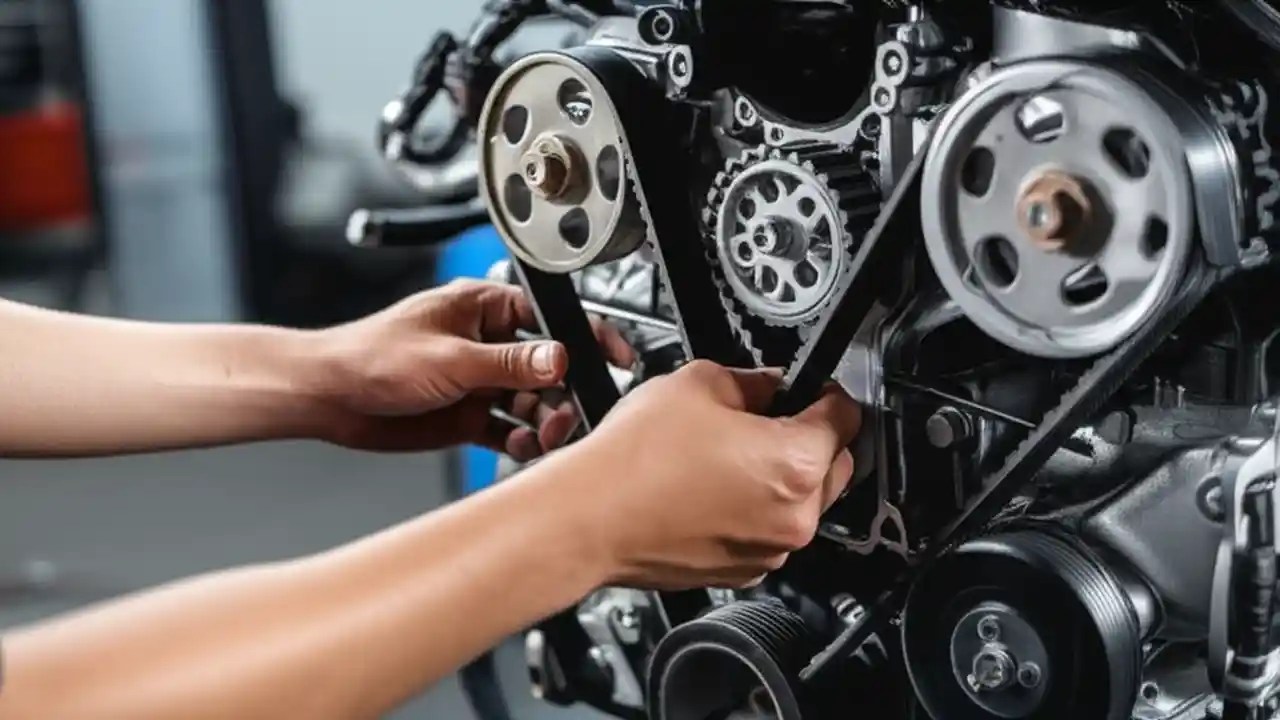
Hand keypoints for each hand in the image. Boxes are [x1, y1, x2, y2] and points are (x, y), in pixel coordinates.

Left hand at [308, 280, 634, 458]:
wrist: (329, 398)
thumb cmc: (372, 356)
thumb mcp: (451, 358)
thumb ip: (511, 362)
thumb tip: (561, 358)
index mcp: (485, 308)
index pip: (551, 320)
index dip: (587, 339)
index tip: (615, 358)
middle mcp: (487, 343)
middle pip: (549, 369)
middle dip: (562, 395)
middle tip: (563, 417)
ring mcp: (479, 380)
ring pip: (533, 402)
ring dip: (544, 422)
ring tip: (542, 439)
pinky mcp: (469, 414)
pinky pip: (509, 428)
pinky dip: (520, 441)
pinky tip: (519, 448)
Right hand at [552, 361, 861, 590]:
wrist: (588, 519)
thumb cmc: (632, 461)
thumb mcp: (698, 384)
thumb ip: (752, 380)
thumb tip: (770, 384)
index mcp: (796, 463)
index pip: (845, 416)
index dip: (825, 392)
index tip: (811, 386)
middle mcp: (795, 517)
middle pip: (835, 464)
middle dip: (811, 437)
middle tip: (768, 417)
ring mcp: (770, 550)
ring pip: (803, 502)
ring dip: (782, 477)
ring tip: (728, 454)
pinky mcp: (743, 571)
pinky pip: (768, 531)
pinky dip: (755, 510)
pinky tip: (713, 487)